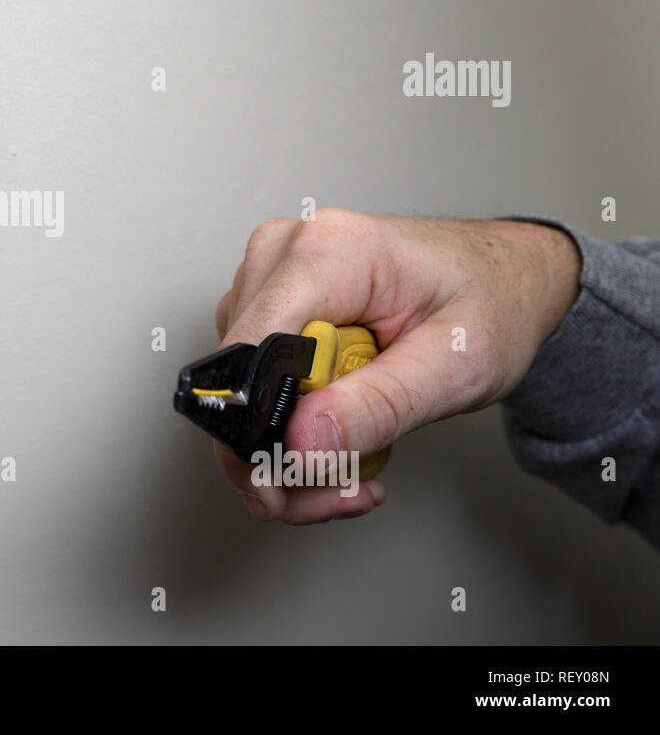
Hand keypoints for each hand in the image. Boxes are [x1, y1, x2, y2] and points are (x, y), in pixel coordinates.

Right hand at [213, 209, 580, 523]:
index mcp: (327, 252)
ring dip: (289, 449)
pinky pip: (256, 382)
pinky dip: (292, 425)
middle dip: (281, 455)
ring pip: (241, 391)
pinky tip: (338, 433)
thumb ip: (379, 406)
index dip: (254, 430)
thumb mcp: (457, 366)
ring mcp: (269, 276)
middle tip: (341, 490)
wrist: (503, 278)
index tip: (287, 488)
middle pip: (239, 380)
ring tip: (352, 463)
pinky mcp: (270, 303)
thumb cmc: (490, 301)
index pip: (249, 353)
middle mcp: (282, 254)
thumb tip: (302, 444)